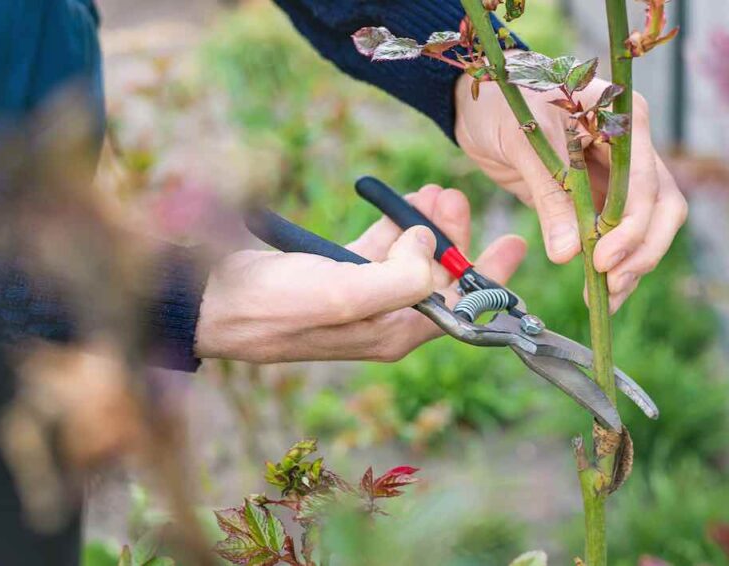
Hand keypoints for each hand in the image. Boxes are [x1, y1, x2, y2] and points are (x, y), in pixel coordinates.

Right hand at [194, 186, 526, 363]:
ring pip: (409, 259)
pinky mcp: (336, 275)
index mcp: (393, 333)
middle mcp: (382, 320)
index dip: (489, 277)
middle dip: (453, 238)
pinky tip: (401, 203)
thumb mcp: (346, 293)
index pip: (458, 308)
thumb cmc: (278, 305)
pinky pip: (378, 250)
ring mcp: (360, 297)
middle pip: (436, 279)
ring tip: (433, 190)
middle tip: (455, 196)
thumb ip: (399, 278)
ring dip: (424, 225)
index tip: (514, 244)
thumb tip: (429, 246)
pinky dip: (393, 225)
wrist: (213, 300)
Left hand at [455, 73, 686, 311]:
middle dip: (642, 249)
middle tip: (611, 282)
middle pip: (662, 206)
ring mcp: (619, 175)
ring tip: (606, 297)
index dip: (631, 226)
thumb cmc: (501, 106)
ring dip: (633, 264)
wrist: (477, 108)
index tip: (604, 260)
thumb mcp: (524, 144)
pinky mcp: (600, 199)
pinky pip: (618, 236)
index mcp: (622, 118)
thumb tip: (569, 253)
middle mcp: (631, 147)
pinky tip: (601, 292)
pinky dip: (614, 264)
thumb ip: (549, 195)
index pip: (645, 180)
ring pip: (648, 226)